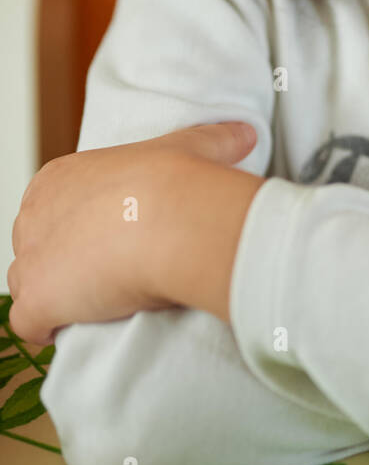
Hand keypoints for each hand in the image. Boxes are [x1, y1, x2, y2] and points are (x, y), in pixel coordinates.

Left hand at [7, 122, 259, 344]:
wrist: (170, 220)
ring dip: (56, 298)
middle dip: (65, 263)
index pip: (54, 208)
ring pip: (27, 284)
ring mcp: (31, 259)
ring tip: (100, 305)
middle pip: (38, 246)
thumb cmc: (177, 183)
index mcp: (61, 178)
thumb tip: (246, 135)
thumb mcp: (192, 148)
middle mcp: (34, 214)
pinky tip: (77, 328)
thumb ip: (214, 139)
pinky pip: (27, 323)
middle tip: (110, 274)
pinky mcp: (35, 301)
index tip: (113, 241)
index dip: (81, 229)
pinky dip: (48, 329)